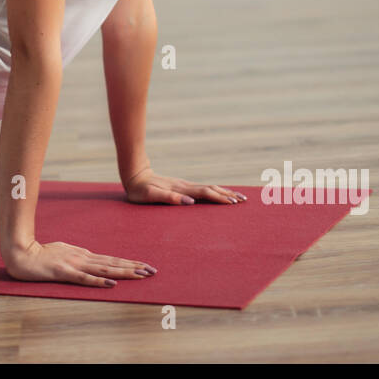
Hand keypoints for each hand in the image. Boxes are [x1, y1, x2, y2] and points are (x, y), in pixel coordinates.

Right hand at [4, 239, 156, 286]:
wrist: (20, 253)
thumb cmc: (40, 254)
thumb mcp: (64, 252)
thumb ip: (78, 257)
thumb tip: (91, 259)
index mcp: (83, 254)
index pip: (111, 260)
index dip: (129, 263)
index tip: (146, 266)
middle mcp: (82, 258)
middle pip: (112, 264)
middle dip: (134, 268)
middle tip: (153, 271)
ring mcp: (73, 264)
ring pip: (103, 270)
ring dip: (123, 273)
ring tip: (140, 275)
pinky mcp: (63, 272)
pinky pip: (83, 279)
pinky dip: (98, 282)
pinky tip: (111, 285)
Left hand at [123, 167, 245, 204]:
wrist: (134, 174)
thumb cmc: (140, 189)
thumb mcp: (151, 196)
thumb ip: (169, 198)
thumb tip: (190, 202)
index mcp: (181, 189)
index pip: (205, 194)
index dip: (220, 198)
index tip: (233, 203)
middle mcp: (185, 186)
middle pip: (211, 189)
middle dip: (228, 195)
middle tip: (244, 200)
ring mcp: (184, 185)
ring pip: (209, 188)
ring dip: (223, 192)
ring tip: (237, 197)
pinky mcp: (182, 186)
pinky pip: (202, 189)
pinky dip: (214, 191)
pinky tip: (218, 194)